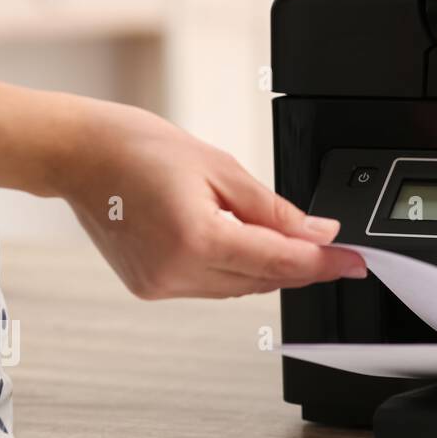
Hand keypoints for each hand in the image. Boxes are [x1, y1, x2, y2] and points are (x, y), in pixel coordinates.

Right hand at [55, 99, 365, 298]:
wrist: (81, 155)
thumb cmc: (140, 149)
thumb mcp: (222, 169)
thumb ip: (274, 210)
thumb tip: (318, 233)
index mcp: (196, 240)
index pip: (279, 262)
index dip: (324, 263)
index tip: (355, 262)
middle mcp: (175, 273)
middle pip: (262, 280)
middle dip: (302, 264)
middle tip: (334, 249)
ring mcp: (160, 285)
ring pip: (239, 288)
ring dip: (269, 268)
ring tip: (287, 239)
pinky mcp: (150, 287)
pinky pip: (212, 286)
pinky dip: (237, 270)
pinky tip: (246, 246)